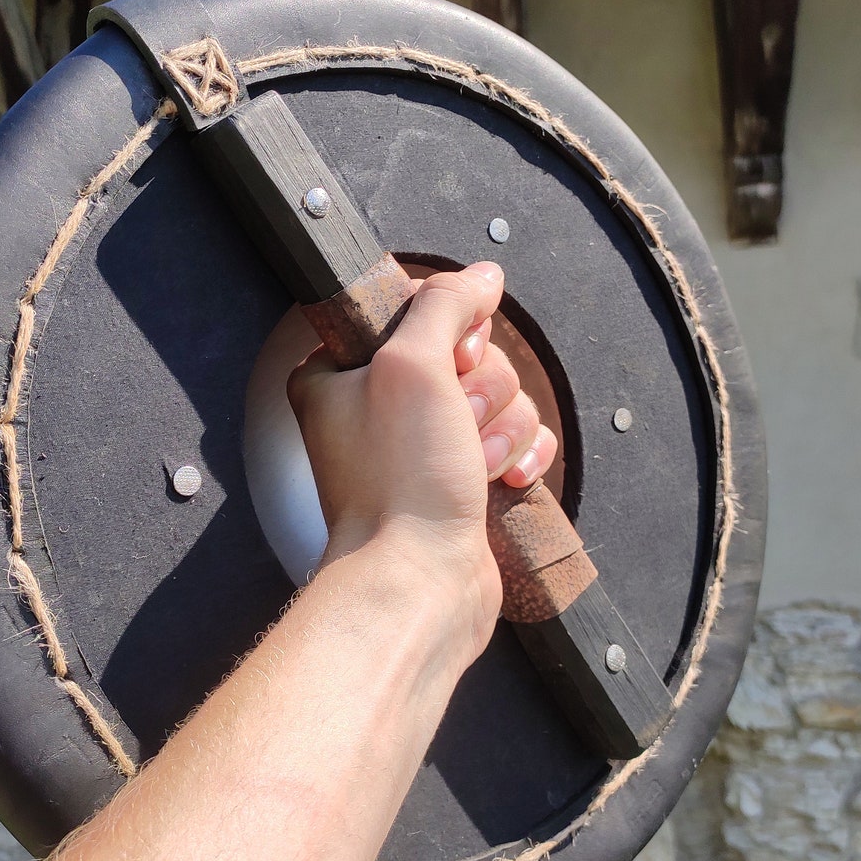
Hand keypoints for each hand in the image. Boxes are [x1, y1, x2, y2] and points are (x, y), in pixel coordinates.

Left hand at [287, 263, 557, 659]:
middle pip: (470, 355)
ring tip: (475, 466)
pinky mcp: (461, 479)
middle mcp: (378, 406)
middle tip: (460, 425)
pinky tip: (505, 479)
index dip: (451, 335)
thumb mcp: (412, 365)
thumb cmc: (398, 483)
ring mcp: (422, 446)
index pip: (419, 313)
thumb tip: (482, 277)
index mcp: (341, 372)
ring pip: (499, 397)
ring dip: (501, 429)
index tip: (452, 363)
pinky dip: (519, 455)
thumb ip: (445, 305)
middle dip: (482, 391)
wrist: (418, 583)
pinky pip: (514, 440)